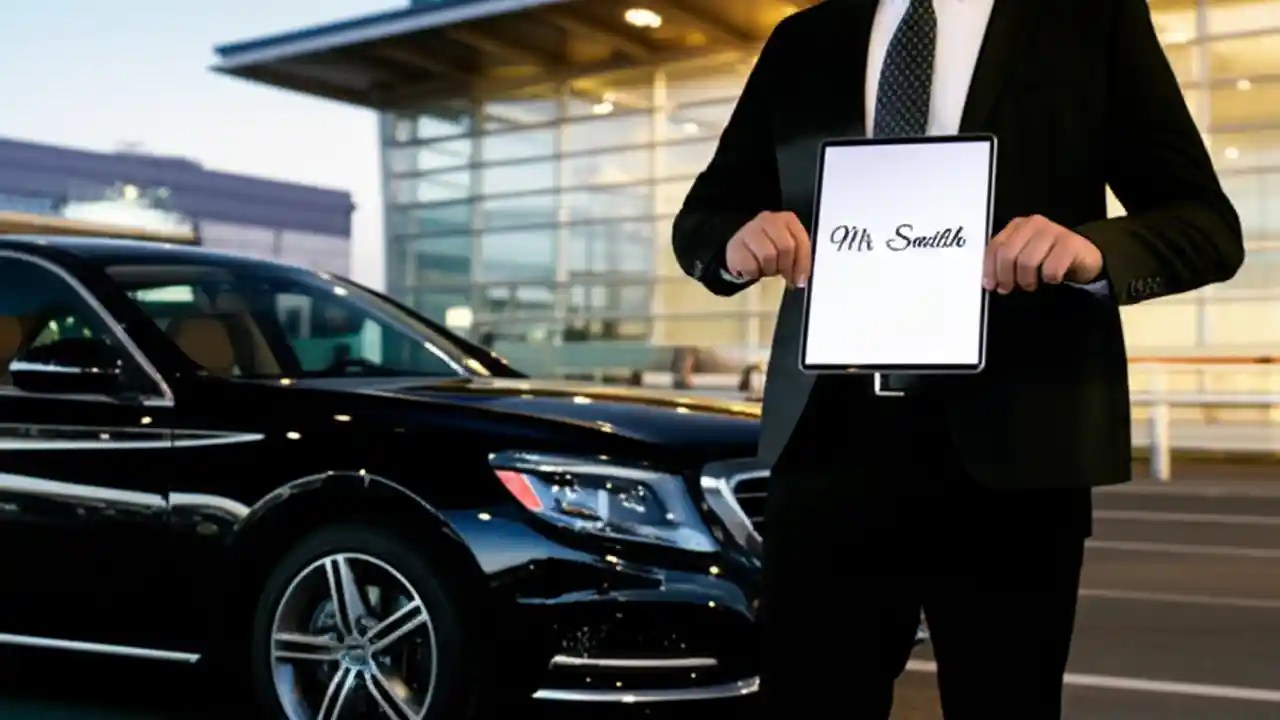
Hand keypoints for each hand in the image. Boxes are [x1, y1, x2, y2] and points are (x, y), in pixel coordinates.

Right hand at [726, 211, 811, 286]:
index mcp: (786, 219)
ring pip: (768, 256)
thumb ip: (798, 259)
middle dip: (786, 266)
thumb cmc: (769, 250)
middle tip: (783, 275)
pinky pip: (751, 266)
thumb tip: (800, 279)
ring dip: (769, 269)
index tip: (800, 279)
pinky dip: (754, 273)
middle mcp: (768, 220)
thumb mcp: (788, 251)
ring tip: (767, 269)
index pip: (801, 241)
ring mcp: (749, 230)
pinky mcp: (735, 245)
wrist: (742, 250)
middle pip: (786, 247)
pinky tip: (753, 269)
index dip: (802, 263)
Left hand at [983, 215, 1103, 293]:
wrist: (1084, 257)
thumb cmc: (1050, 258)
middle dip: (1006, 276)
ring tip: (1031, 285)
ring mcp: (1053, 231)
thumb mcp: (1024, 257)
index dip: (990, 268)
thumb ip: (1006, 262)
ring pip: (1027, 261)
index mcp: (1018, 226)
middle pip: (1008, 254)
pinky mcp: (1071, 243)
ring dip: (1027, 280)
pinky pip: (1051, 268)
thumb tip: (991, 282)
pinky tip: (1052, 280)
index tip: (991, 285)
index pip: (995, 246)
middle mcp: (1034, 224)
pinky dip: (1049, 280)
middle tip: (1010, 288)